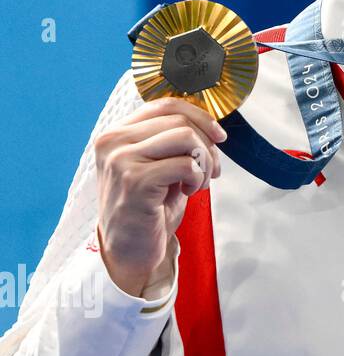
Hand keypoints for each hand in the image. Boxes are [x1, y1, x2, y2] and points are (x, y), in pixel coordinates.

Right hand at [93, 98, 226, 296]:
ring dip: (204, 161)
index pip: (165, 104)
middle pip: (180, 120)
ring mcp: (121, 160)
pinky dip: (197, 178)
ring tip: (198, 182)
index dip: (200, 116)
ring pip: (185, 137)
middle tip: (212, 170)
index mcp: (117, 133)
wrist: (129, 251)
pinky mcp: (135, 180)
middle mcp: (113, 142)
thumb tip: (210, 123)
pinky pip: (186, 164)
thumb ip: (172, 141)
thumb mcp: (159, 166)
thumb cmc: (148, 208)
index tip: (219, 137)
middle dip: (208, 145)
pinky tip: (189, 192)